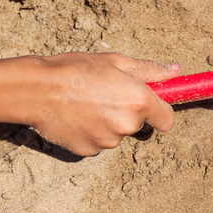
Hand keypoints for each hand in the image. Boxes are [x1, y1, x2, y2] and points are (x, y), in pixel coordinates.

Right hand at [24, 53, 180, 155]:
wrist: (37, 90)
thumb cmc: (76, 70)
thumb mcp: (116, 62)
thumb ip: (150, 70)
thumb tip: (176, 71)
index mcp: (139, 101)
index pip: (167, 120)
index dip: (160, 112)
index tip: (152, 105)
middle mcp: (127, 124)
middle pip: (139, 125)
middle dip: (128, 113)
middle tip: (107, 95)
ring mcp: (107, 141)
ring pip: (117, 134)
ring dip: (108, 123)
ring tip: (87, 103)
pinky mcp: (88, 151)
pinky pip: (98, 142)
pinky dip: (91, 132)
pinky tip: (77, 117)